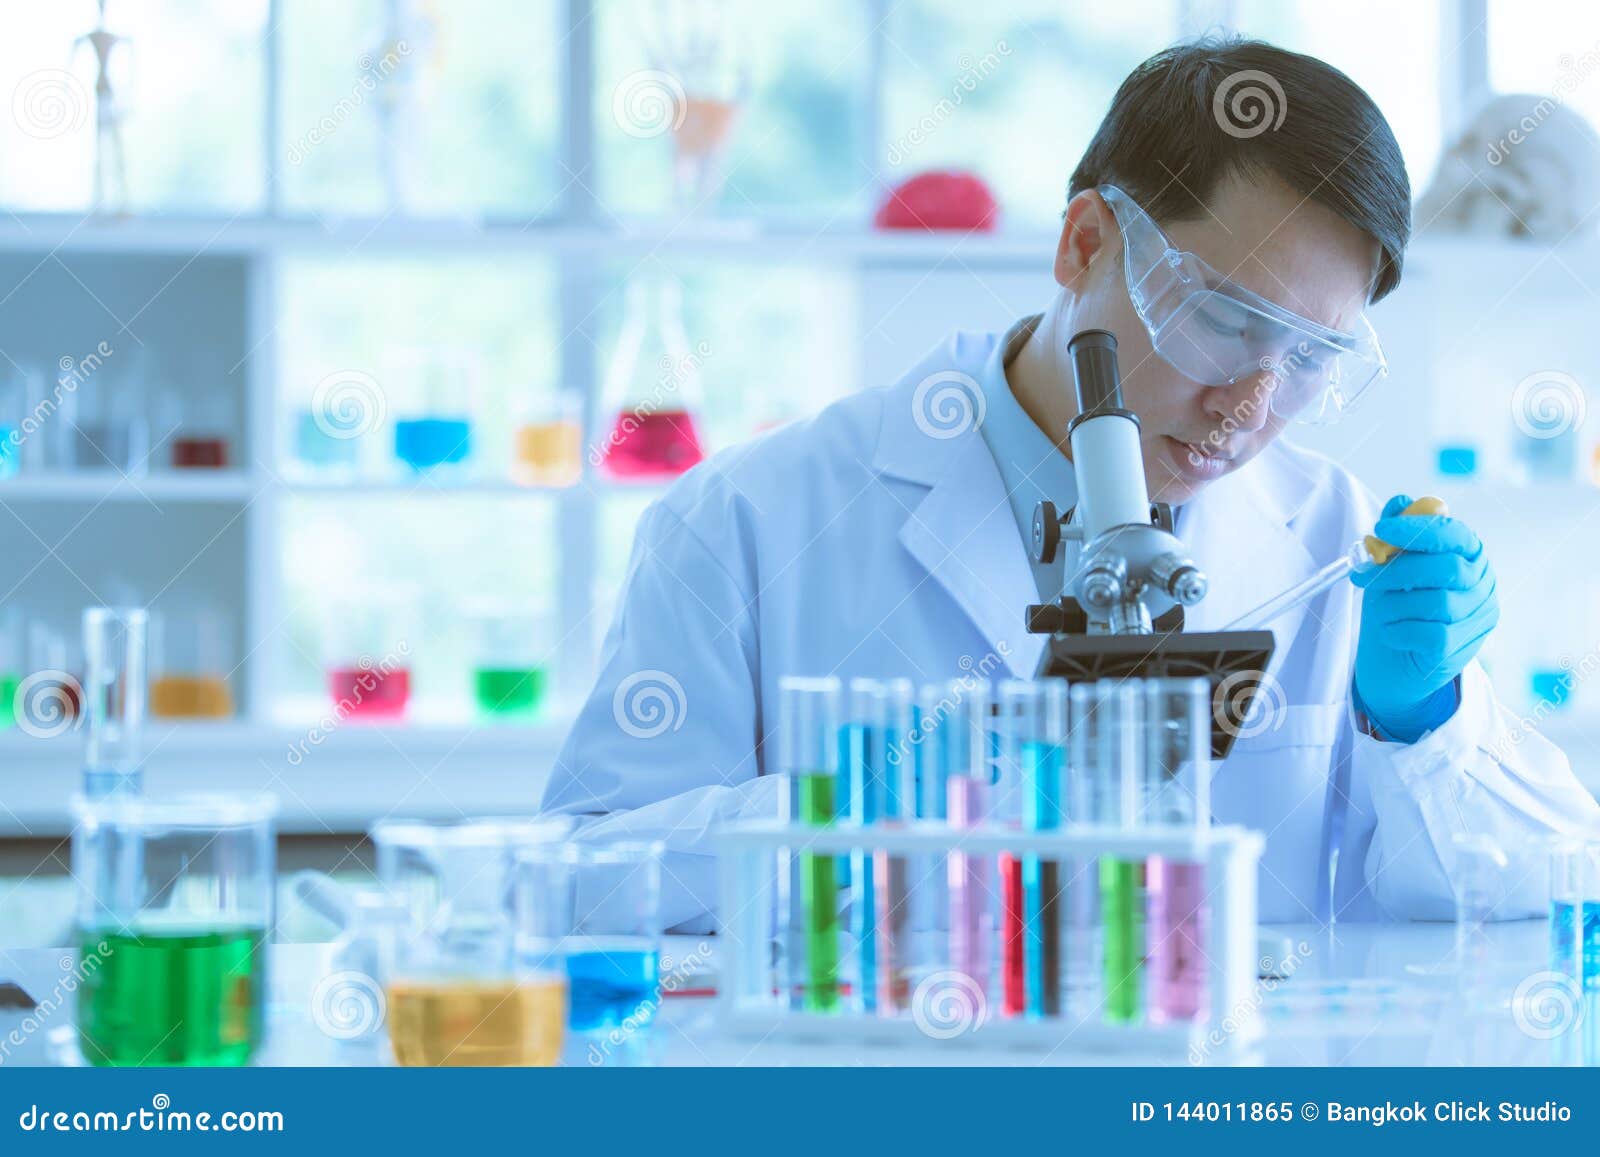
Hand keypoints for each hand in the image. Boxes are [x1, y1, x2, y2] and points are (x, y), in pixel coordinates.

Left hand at [1351, 494, 1498, 742]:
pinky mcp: (1462, 648)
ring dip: (1394, 605)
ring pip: (1435, 602)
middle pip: (1444, 568)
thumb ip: (1395, 537)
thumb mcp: (1390, 568)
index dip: (1417, 529)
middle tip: (1364, 577)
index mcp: (1468, 555)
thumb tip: (1400, 501)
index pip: (1453, 533)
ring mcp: (1477, 617)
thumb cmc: (1397, 607)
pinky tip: (1390, 632)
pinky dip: (1399, 630)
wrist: (1395, 662)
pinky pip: (1429, 633)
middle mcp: (1481, 583)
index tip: (1381, 528)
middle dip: (1396, 570)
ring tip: (1380, 611)